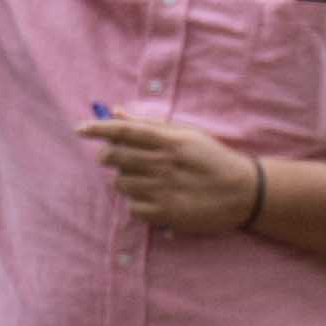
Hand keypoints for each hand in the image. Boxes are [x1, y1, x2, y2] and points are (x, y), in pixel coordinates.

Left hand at [81, 110, 260, 236]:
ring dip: (126, 180)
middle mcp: (163, 164)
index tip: (80, 129)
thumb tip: (116, 112)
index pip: (123, 131)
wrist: (246, 193)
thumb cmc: (213, 159)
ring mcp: (162, 190)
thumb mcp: (188, 135)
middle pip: (112, 157)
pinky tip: (157, 197)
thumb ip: (150, 125)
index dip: (98, 129)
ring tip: (148, 180)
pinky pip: (132, 207)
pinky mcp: (164, 213)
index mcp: (170, 142)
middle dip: (109, 156)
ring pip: (119, 183)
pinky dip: (138, 202)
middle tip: (121, 158)